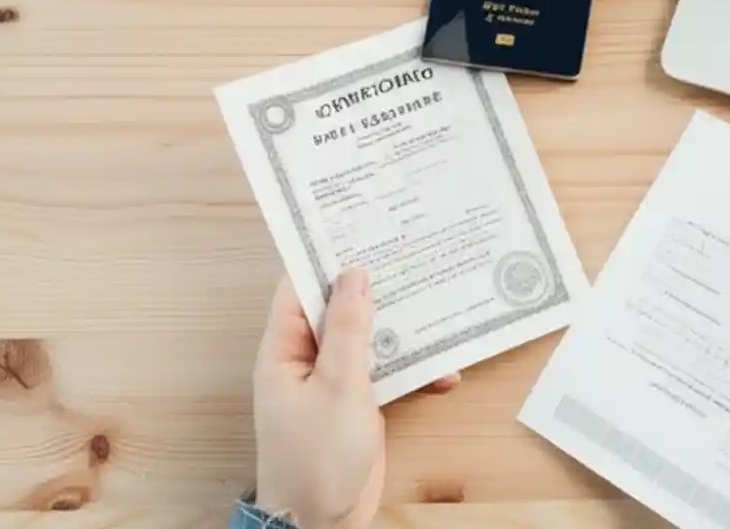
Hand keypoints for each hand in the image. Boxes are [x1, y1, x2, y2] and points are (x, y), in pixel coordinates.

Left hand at [252, 269, 459, 528]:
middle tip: (410, 254)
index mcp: (285, 349)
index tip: (360, 229)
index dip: (326, 256)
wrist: (323, 522)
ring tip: (437, 301)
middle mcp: (306, 359)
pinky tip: (445, 369)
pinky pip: (388, 371)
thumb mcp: (338, 385)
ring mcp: (333, 381)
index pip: (300, 287)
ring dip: (402, 328)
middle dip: (374, 286)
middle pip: (340, 308)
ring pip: (369, 337)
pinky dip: (415, 369)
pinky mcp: (358, 402)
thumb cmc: (316, 458)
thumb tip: (355, 274)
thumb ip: (348, 329)